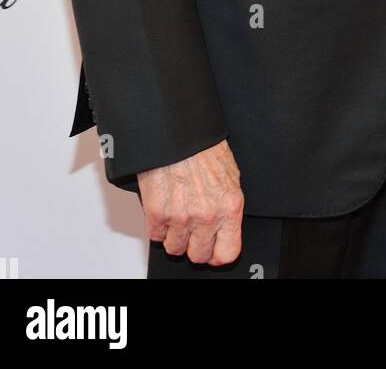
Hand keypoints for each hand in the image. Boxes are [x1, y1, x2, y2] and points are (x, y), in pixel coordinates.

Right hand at [137, 139, 243, 265]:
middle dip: (194, 245)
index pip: (228, 253)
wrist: (178, 131)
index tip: (213, 250)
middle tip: (192, 229)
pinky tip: (164, 206)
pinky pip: (156, 235)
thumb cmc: (203, 148)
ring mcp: (181, 217)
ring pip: (175, 248)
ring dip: (174, 235)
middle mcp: (207, 216)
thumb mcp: (229, 175)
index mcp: (229, 207)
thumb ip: (227, 206)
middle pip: (199, 255)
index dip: (218, 254)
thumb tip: (225, 226)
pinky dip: (158, 225)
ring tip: (177, 213)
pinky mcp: (157, 213)